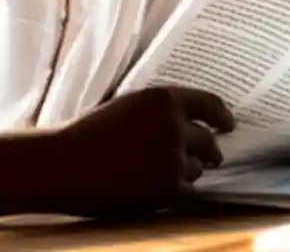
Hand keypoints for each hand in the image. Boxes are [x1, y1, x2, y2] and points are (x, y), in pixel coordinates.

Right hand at [49, 86, 234, 215]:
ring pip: (198, 168)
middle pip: (209, 140)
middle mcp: (173, 124)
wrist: (61, 164)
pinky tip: (159, 190)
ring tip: (160, 174)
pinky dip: (177, 191)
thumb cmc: (86, 135)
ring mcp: (172, 157)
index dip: (223, 116)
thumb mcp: (126, 106)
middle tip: (212, 157)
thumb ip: (158, 111)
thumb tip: (188, 122)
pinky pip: (188, 191)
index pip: (210, 104)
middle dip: (211, 151)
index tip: (228, 124)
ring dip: (187, 172)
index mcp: (163, 98)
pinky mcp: (167, 186)